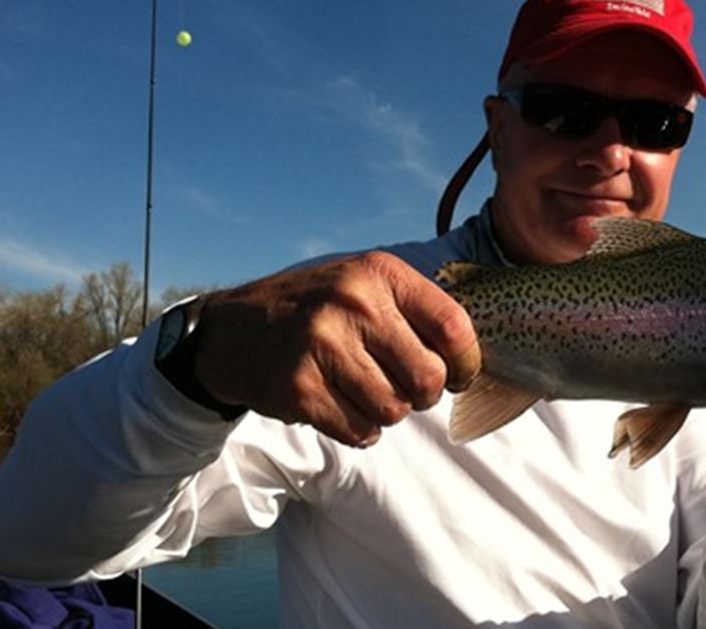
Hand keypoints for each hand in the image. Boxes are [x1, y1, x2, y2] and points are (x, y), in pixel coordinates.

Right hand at [190, 252, 479, 446]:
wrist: (230, 331)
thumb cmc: (316, 310)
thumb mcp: (364, 285)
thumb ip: (417, 311)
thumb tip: (475, 360)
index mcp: (378, 274)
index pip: (454, 326)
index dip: (466, 362)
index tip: (457, 375)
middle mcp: (352, 304)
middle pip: (428, 378)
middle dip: (424, 394)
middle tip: (404, 387)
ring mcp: (322, 346)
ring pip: (395, 410)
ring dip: (387, 413)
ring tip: (363, 392)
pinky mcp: (300, 389)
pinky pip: (360, 431)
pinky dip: (359, 430)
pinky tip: (339, 406)